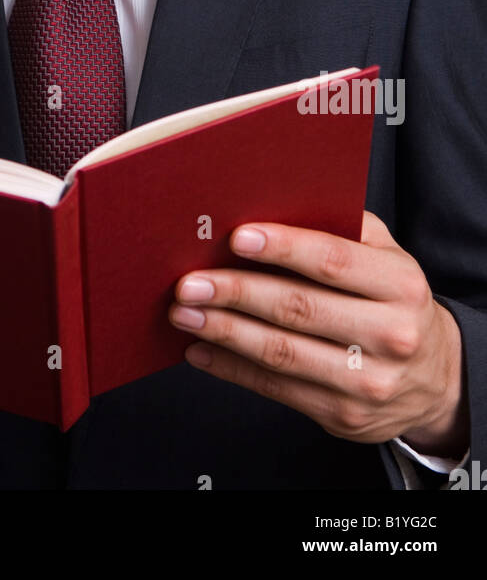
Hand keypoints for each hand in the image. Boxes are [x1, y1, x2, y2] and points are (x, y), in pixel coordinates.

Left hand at [169, 211, 468, 456]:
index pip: (334, 261)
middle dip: (236, 293)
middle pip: (299, 309)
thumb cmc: (394, 302)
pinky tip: (202, 349)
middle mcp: (390, 334)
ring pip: (282, 353)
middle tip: (190, 282)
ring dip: (224, 331)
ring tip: (184, 314)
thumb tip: (269, 206)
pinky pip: (276, 388)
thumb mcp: (387, 257)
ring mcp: (367, 381)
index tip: (236, 238)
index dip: (283, 248)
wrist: (437, 377)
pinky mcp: (343, 416)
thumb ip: (342, 229)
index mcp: (401, 284)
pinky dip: (231, 368)